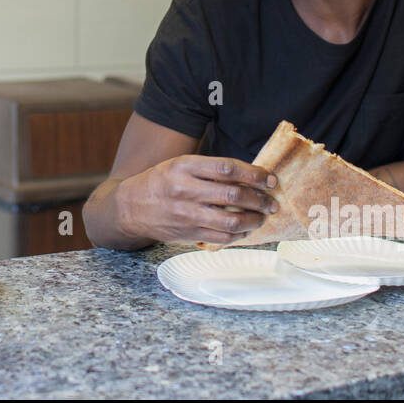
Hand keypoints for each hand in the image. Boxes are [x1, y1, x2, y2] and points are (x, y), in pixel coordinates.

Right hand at [115, 155, 279, 245]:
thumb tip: (249, 175)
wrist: (131, 207)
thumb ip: (210, 168)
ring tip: (263, 216)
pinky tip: (246, 228)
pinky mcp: (189, 233)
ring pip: (231, 220)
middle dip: (260, 199)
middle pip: (234, 195)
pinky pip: (222, 237)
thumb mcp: (180, 165)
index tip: (269, 179)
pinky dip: (240, 234)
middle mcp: (186, 190)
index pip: (228, 168)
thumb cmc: (161, 182)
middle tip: (272, 201)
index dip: (254, 174)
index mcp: (185, 167)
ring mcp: (187, 214)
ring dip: (255, 219)